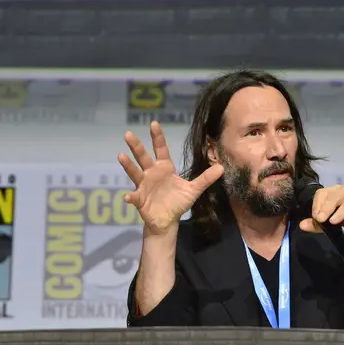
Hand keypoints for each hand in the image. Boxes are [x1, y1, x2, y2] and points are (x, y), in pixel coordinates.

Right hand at [118, 121, 223, 235]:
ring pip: (135, 173)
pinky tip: (128, 197)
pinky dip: (131, 196)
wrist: (168, 220)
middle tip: (128, 134)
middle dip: (136, 146)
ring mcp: (144, 186)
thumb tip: (222, 167)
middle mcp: (152, 174)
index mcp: (165, 168)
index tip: (154, 124)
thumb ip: (206, 178)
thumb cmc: (178, 202)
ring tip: (121, 156)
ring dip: (128, 165)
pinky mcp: (140, 200)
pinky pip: (134, 197)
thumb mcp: (193, 190)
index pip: (161, 150)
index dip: (158, 137)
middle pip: (143, 157)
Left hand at [298, 183, 343, 258]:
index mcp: (335, 192)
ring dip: (340, 212)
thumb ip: (317, 225)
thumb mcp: (331, 226)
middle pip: (334, 195)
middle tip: (321, 219)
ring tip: (334, 222)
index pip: (322, 193)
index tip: (316, 218)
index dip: (317, 204)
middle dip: (326, 208)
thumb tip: (302, 225)